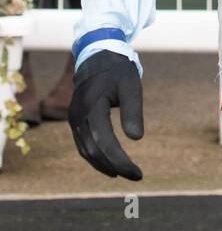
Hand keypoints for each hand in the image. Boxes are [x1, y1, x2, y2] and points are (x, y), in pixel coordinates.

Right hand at [68, 51, 143, 179]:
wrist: (97, 54)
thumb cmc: (118, 70)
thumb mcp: (131, 86)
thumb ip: (133, 111)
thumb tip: (136, 139)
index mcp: (91, 106)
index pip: (104, 142)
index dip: (120, 161)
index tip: (137, 173)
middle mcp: (78, 115)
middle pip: (93, 150)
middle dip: (115, 166)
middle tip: (136, 175)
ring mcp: (73, 118)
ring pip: (85, 151)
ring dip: (104, 165)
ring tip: (124, 173)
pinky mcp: (75, 119)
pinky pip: (83, 144)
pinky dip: (95, 156)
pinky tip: (109, 163)